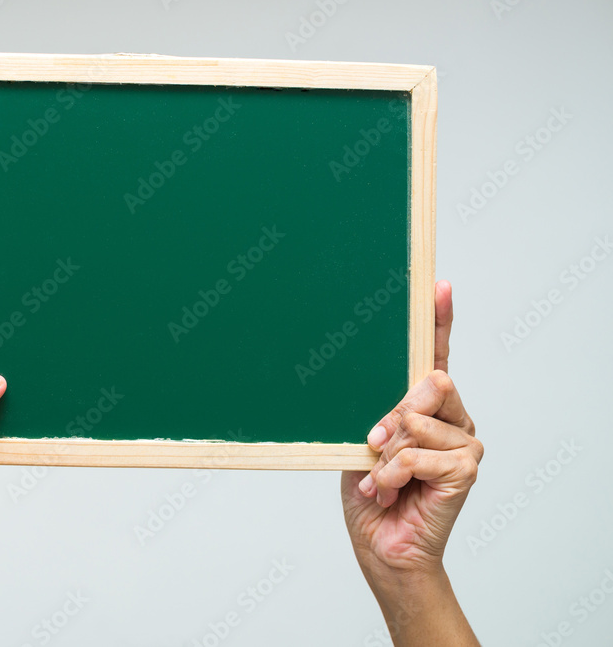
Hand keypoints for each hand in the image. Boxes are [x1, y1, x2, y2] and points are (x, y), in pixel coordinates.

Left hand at [340, 281, 481, 644]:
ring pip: (416, 420)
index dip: (437, 319)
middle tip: (372, 443)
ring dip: (385, 454)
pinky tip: (391, 492)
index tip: (436, 284)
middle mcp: (450, 416)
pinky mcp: (465, 468)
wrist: (381, 544)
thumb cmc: (369, 490)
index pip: (433, 354)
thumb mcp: (364, 440)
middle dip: (391, 414)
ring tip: (381, 478)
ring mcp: (463, 441)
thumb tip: (399, 403)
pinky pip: (418, 453)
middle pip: (428, 381)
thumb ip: (382, 412)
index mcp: (423, 404)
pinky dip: (392, 474)